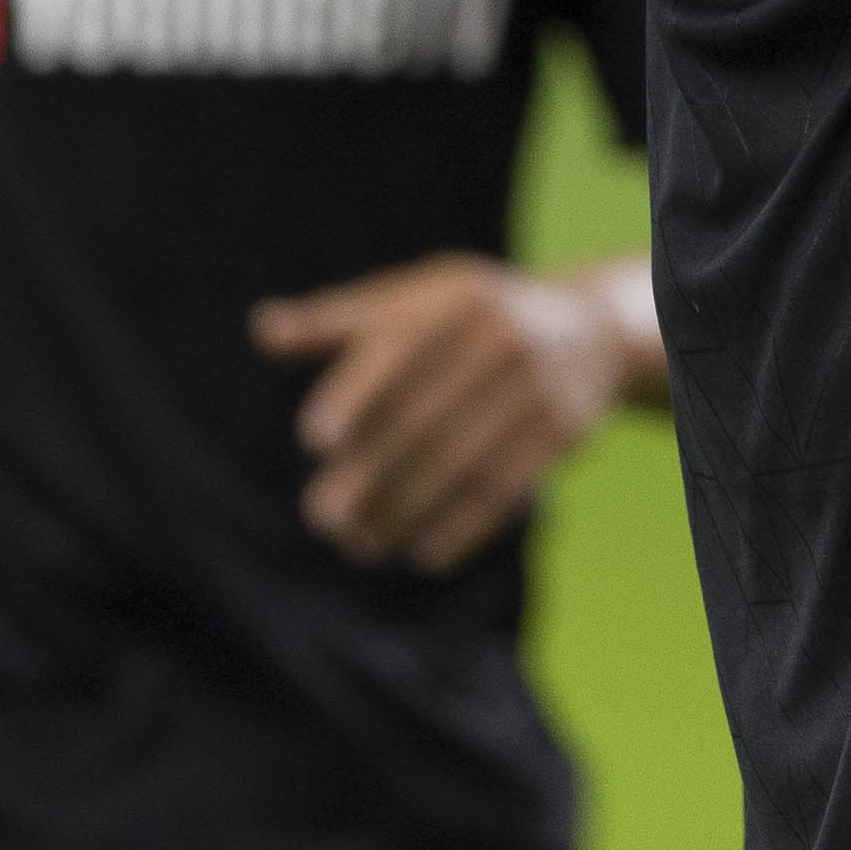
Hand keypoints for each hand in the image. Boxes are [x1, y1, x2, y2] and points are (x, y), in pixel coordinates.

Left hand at [251, 254, 638, 573]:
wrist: (589, 329)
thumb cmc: (469, 318)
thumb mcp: (413, 300)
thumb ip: (336, 321)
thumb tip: (262, 330)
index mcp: (456, 298)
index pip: (400, 346)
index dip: (356, 390)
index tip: (313, 438)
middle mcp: (503, 336)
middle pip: (428, 413)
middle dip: (372, 471)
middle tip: (323, 518)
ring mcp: (539, 385)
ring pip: (465, 459)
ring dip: (408, 509)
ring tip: (360, 545)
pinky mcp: (565, 431)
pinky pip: (509, 486)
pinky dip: (465, 525)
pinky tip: (422, 551)